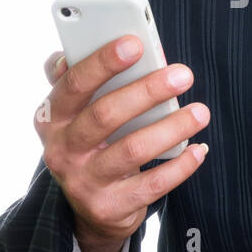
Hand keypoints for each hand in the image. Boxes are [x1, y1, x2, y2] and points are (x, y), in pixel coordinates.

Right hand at [34, 36, 210, 251]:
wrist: (91, 208)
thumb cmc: (94, 143)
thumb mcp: (82, 113)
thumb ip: (97, 79)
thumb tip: (137, 47)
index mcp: (51, 116)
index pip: (73, 84)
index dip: (102, 62)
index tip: (135, 43)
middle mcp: (61, 149)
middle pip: (104, 114)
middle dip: (147, 91)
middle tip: (183, 75)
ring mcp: (82, 181)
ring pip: (132, 149)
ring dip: (171, 128)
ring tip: (200, 112)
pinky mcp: (108, 207)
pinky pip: (150, 184)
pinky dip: (179, 166)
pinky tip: (198, 149)